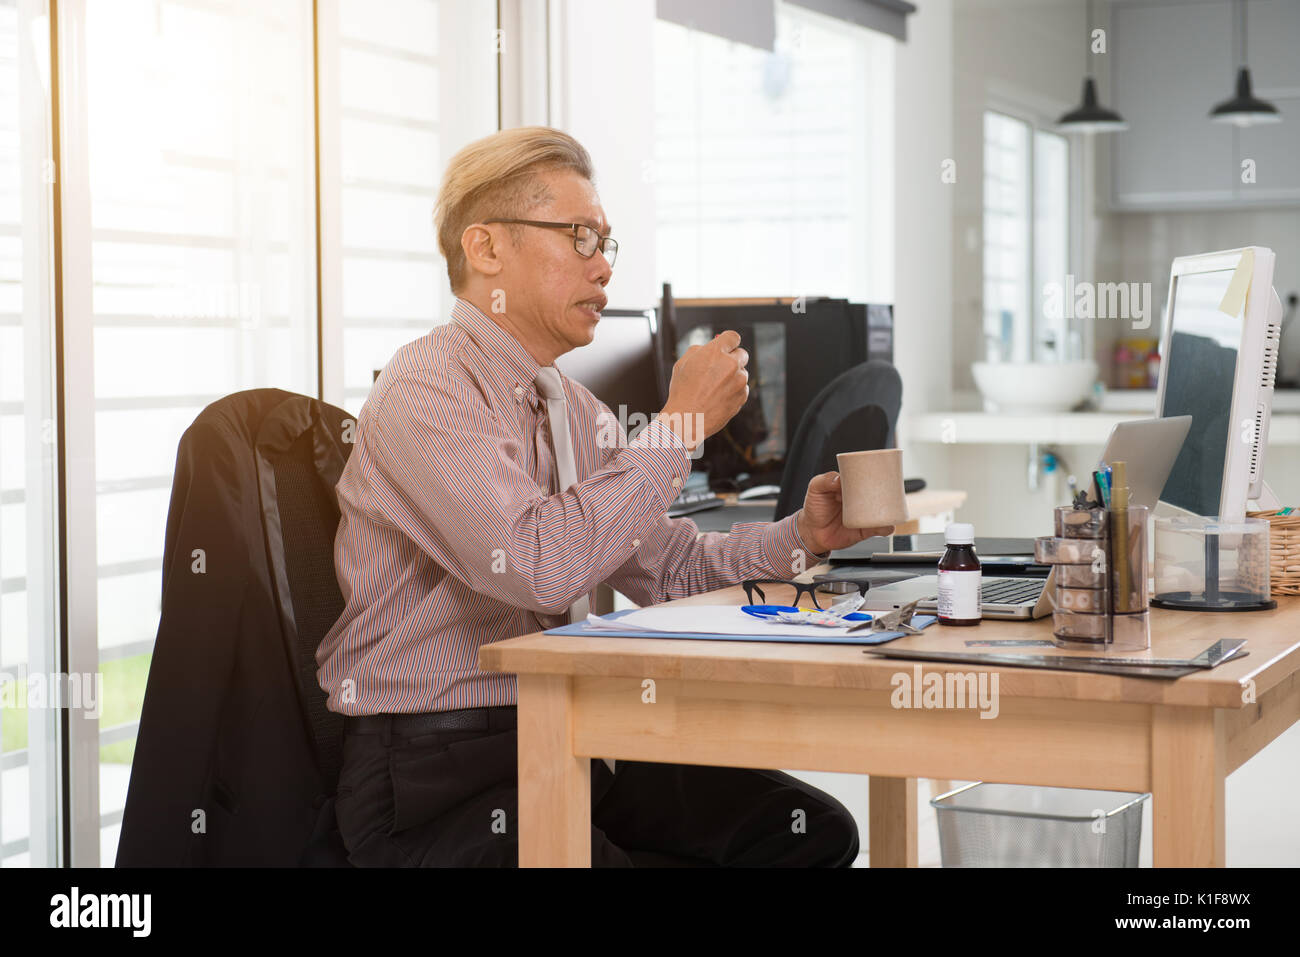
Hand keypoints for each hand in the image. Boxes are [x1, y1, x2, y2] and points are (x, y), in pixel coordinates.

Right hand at [657, 331, 748, 449]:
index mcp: (715, 352)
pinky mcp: (743, 396)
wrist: (687, 419)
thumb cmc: (682, 391)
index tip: (726, 347)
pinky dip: (734, 391)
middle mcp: (731, 364)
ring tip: (714, 388)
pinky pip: (743, 388)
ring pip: (742, 372)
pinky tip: (718, 398)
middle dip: (733, 358)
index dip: (729, 342)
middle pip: (742, 354)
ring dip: (733, 377)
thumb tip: (710, 347)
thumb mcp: (683, 363)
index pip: (733, 337)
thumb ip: (700, 351)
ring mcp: (739, 381)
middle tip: (721, 367)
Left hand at [795, 471, 895, 555]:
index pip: (867, 478)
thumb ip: (824, 481)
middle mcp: (861, 500)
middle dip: (888, 491)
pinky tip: (886, 525)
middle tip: (886, 491)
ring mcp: (865, 515)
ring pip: (884, 511)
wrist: (812, 533)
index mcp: (852, 487)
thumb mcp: (815, 489)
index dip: (876, 474)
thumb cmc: (814, 508)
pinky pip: (880, 529)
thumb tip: (839, 478)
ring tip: (889, 509)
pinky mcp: (866, 530)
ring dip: (891, 510)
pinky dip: (886, 527)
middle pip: (880, 494)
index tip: (881, 472)